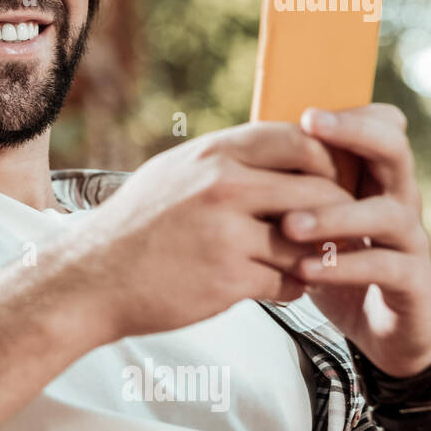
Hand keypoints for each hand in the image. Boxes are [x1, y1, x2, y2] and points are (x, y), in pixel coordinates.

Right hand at [56, 121, 353, 340]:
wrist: (90, 280)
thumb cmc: (135, 227)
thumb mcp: (175, 173)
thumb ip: (228, 160)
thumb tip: (284, 147)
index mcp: (212, 154)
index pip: (302, 142)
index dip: (329, 164)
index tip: (331, 185)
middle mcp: (223, 186)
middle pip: (321, 192)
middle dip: (339, 216)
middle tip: (338, 231)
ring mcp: (227, 233)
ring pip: (310, 242)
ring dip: (316, 257)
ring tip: (304, 263)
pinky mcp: (229, 278)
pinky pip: (290, 282)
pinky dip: (291, 288)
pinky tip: (274, 288)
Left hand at [280, 104, 430, 377]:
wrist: (378, 330)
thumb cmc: (333, 263)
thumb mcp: (305, 220)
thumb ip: (286, 188)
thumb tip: (235, 149)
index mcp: (374, 179)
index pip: (378, 128)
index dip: (349, 116)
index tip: (304, 112)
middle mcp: (399, 201)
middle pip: (394, 151)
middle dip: (355, 135)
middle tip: (309, 130)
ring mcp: (411, 241)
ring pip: (388, 213)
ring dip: (336, 215)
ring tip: (289, 225)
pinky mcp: (414, 283)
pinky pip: (385, 267)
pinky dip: (344, 267)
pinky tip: (305, 269)